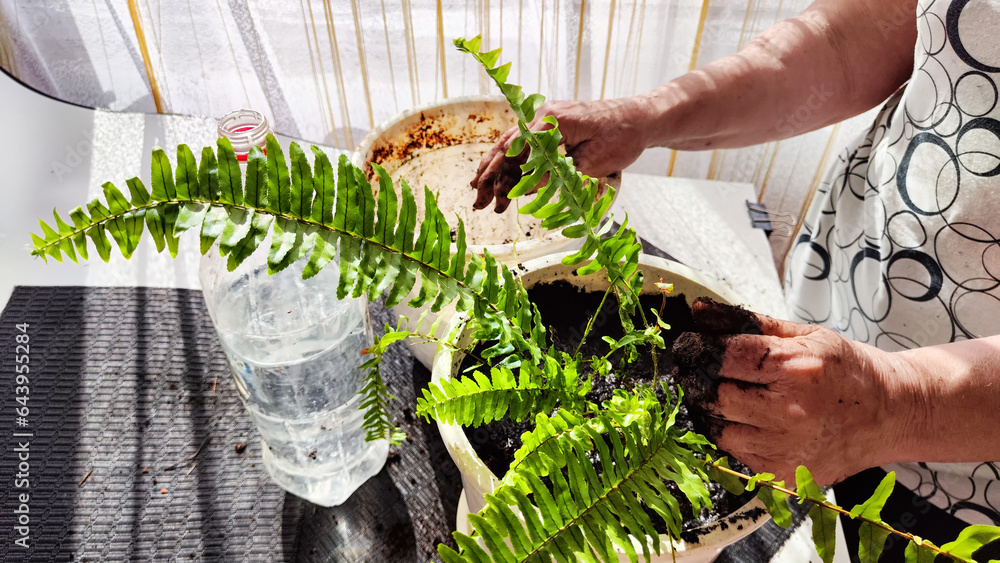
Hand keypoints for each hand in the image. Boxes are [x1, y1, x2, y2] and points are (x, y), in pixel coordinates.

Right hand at [470, 97, 651, 212]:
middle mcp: (544, 114)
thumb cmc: (622, 138)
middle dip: (490, 176)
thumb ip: (557, 175)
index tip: (498, 202)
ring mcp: (546, 117)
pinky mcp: (551, 124)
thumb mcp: (590, 163)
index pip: (519, 152)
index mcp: (553, 120)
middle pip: (508, 147)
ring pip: (511, 144)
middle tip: (478, 203)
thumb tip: (526, 189)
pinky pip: (523, 143)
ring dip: (494, 169)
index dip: (505, 179)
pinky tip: (496, 174)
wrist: (640, 118)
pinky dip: (509, 160)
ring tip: (478, 189)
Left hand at [674, 299, 919, 485]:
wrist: (892, 414)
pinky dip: (734, 435)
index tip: (690, 348)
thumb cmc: (848, 371)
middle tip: (701, 372)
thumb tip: (700, 312)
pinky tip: (750, 421)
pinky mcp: (784, 473)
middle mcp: (789, 410)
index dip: (699, 350)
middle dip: (701, 380)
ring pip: (719, 427)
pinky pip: (736, 452)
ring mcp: (786, 446)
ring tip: (731, 396)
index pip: (723, 356)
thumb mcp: (806, 334)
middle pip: (715, 394)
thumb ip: (748, 323)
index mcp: (794, 368)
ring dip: (715, 410)